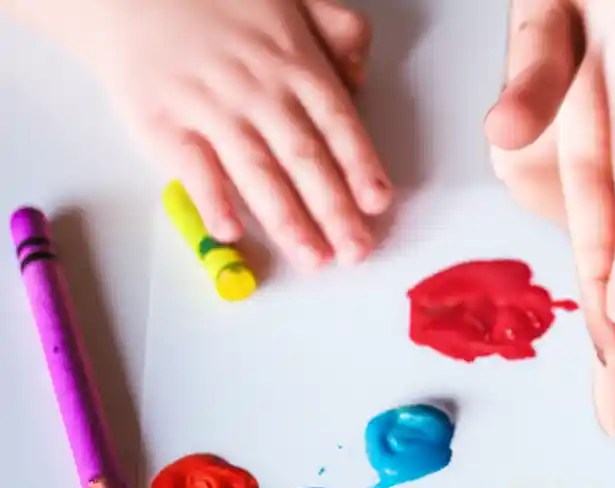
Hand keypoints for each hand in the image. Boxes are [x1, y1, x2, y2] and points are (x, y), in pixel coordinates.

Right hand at [69, 0, 392, 267]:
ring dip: (287, 220)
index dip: (360, 165)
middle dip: (334, 209)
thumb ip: (336, 31)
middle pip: (304, 158)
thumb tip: (360, 78)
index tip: (377, 203)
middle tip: (356, 251)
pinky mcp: (162, 124)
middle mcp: (257, 91)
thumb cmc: (217, 0)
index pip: (336, 123)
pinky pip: (191, 168)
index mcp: (294, 64)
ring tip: (313, 258)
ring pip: (256, 172)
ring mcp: (209, 109)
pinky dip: (212, 201)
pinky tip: (233, 234)